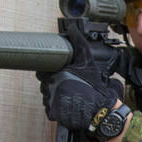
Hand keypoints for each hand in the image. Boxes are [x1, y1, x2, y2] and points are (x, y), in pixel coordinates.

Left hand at [37, 26, 124, 141]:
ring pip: (47, 96)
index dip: (49, 72)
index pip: (42, 72)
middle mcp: (50, 87)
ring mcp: (50, 101)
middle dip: (52, 84)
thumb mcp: (88, 62)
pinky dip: (57, 108)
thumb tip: (72, 28)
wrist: (100, 112)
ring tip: (70, 96)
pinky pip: (50, 109)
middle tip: (67, 86)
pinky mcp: (53, 114)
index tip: (58, 73)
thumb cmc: (95, 88)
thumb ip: (78, 43)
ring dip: (55, 95)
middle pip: (44, 84)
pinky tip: (68, 105)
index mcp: (55, 73)